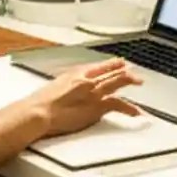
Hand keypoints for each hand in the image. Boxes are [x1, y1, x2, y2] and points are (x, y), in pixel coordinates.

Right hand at [23, 58, 143, 137]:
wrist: (38, 113)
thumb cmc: (38, 106)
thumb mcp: (51, 90)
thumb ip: (63, 89)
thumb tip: (64, 94)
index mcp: (73, 74)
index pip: (96, 66)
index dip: (108, 64)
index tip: (116, 62)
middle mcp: (86, 80)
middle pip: (109, 71)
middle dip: (122, 70)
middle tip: (130, 71)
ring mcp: (94, 92)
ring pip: (118, 81)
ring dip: (130, 80)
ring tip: (139, 81)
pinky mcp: (98, 106)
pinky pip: (119, 104)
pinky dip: (130, 108)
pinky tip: (136, 112)